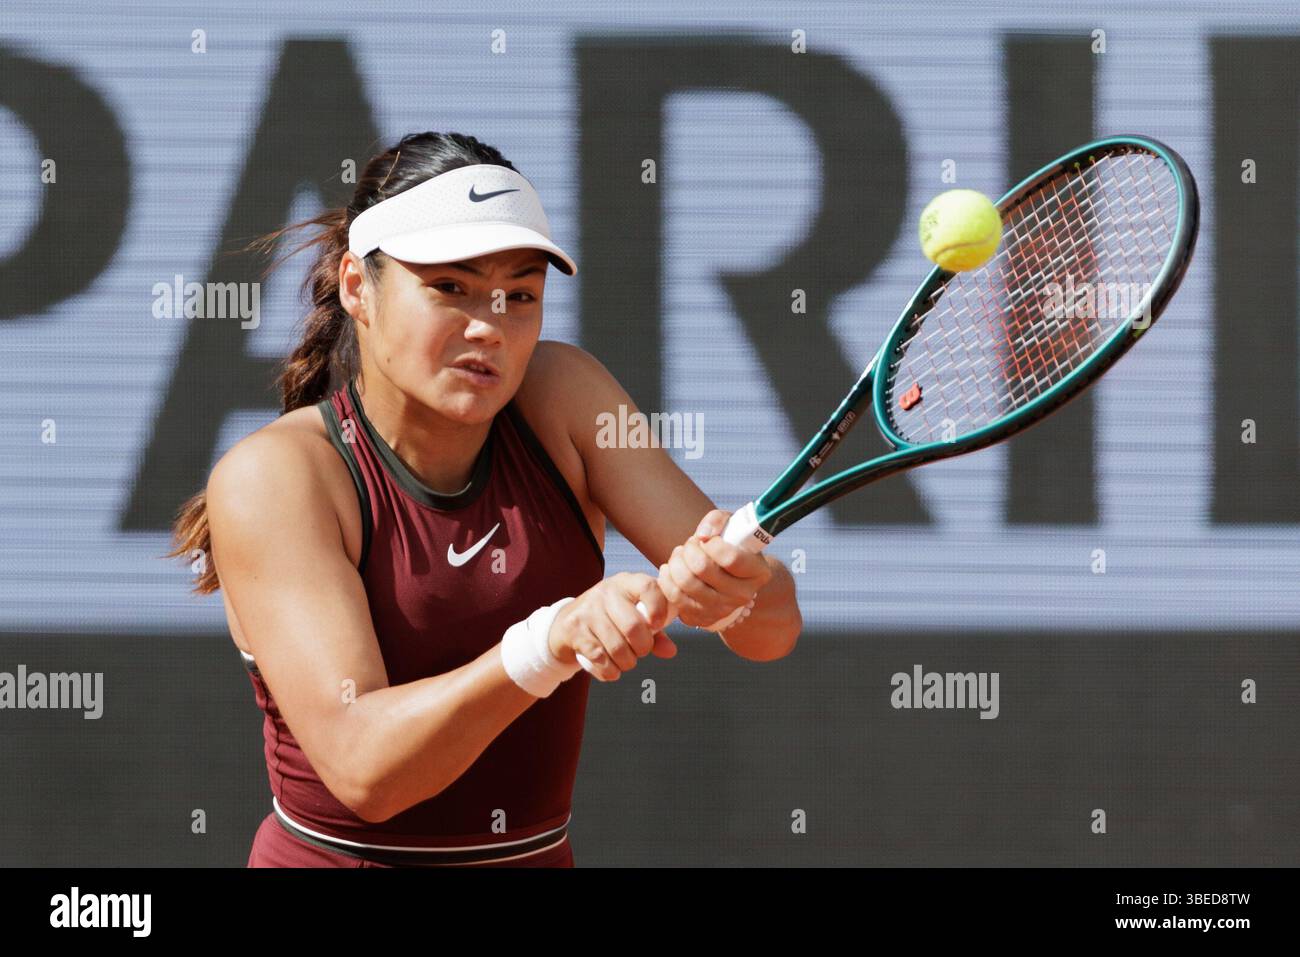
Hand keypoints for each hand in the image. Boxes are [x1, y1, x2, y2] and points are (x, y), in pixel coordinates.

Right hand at [547, 573, 676, 681]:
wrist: (566, 624)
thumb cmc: (610, 620)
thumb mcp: (633, 617)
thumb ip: (655, 632)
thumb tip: (670, 651)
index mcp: (626, 583)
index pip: (648, 587)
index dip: (659, 608)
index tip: (658, 625)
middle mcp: (606, 592)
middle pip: (634, 627)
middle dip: (643, 648)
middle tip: (640, 651)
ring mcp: (587, 610)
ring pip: (617, 647)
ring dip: (627, 663)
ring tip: (626, 661)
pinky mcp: (574, 629)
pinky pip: (599, 658)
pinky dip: (610, 671)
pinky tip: (611, 670)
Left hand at [657, 509, 772, 629]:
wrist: (726, 575)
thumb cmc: (729, 545)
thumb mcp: (731, 526)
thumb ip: (718, 520)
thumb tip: (702, 535)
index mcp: (757, 572)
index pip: (731, 558)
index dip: (712, 544)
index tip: (708, 539)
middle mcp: (742, 595)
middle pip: (702, 569)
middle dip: (689, 549)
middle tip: (691, 544)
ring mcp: (721, 610)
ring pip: (686, 584)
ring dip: (676, 562)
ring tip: (680, 554)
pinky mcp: (700, 618)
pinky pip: (674, 598)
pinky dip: (667, 579)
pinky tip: (671, 568)